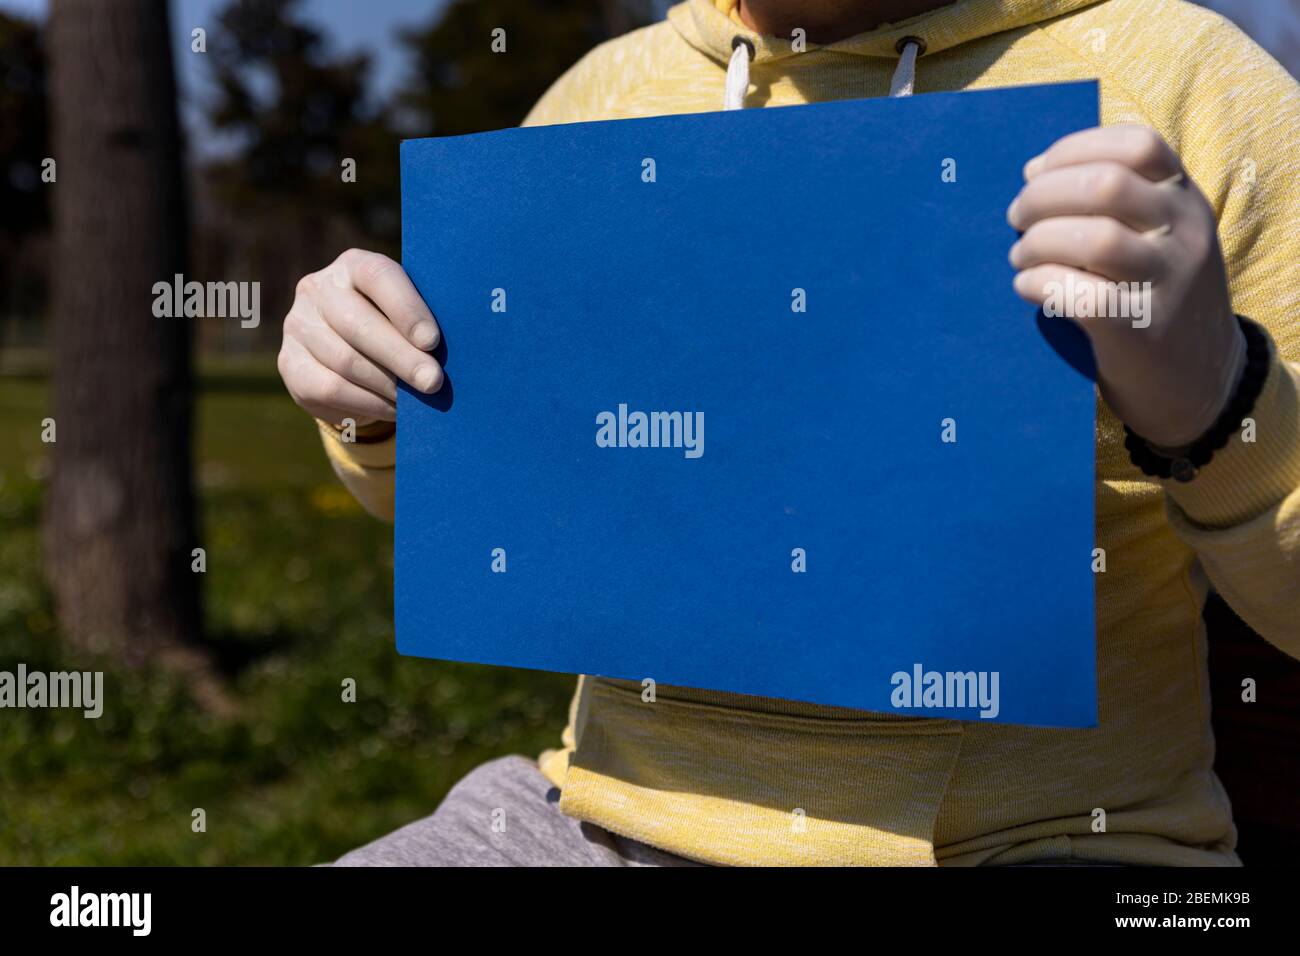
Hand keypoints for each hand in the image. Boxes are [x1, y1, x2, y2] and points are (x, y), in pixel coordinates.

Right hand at [278, 248, 442, 426]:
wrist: (353, 356)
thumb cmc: (395, 328)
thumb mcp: (407, 315)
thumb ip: (420, 324)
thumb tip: (439, 354)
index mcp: (353, 265)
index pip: (378, 277)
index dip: (406, 309)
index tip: (432, 342)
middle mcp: (318, 289)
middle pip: (358, 325)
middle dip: (401, 357)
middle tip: (432, 382)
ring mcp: (299, 325)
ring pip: (345, 361)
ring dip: (387, 385)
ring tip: (417, 401)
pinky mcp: (289, 363)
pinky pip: (329, 389)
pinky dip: (368, 403)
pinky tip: (393, 410)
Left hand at [1008, 125, 1243, 447]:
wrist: (1200, 379)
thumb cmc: (1155, 296)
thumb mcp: (1158, 237)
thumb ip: (1112, 201)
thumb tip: (1034, 172)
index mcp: (1186, 200)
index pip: (1137, 146)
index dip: (1074, 150)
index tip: (1035, 172)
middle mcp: (1185, 233)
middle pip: (1105, 185)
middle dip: (1043, 196)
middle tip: (1016, 218)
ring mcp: (1168, 281)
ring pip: (1093, 238)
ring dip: (1038, 242)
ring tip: (1021, 258)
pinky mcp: (1141, 329)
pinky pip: (1081, 295)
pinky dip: (1040, 284)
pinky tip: (1027, 287)